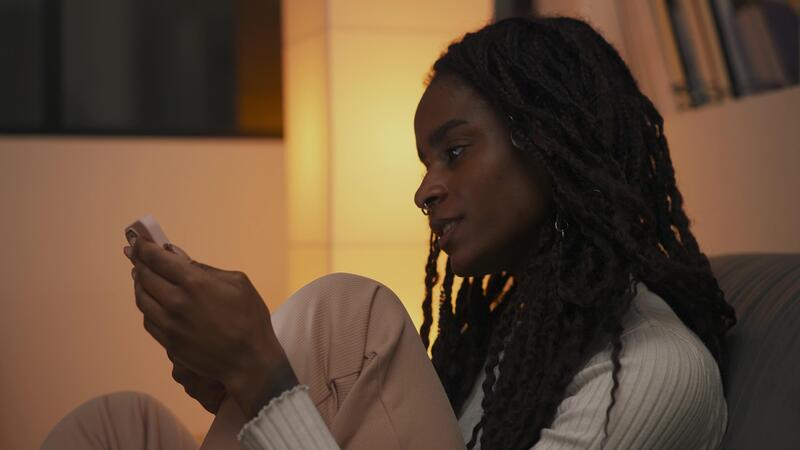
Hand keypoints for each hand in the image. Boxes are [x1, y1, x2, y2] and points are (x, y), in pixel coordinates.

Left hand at [124, 239, 297, 417]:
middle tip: (134, 253)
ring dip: (139, 284)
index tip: (137, 240)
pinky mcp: (168, 343)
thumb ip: (207, 269)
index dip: (144, 247)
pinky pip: (148, 320)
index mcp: (194, 282)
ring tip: (140, 275)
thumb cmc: (250, 318)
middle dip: (138, 262)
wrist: (249, 361)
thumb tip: (181, 259)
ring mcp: (169, 325)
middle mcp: (175, 302)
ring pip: (142, 300)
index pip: (158, 259)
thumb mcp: (237, 283)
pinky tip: (151, 301)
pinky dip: (146, 306)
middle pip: (145, 277)